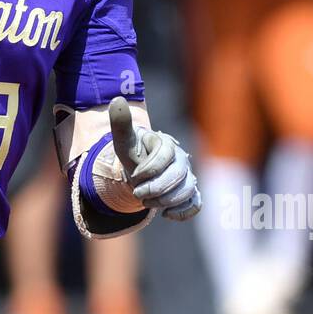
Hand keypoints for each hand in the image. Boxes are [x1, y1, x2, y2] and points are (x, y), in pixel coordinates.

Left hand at [108, 96, 201, 220]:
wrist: (140, 172)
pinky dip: (183, 212)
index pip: (166, 155)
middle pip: (178, 175)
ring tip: (147, 203)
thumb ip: (121, 123)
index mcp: (168, 145)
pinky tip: (166, 214)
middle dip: (156, 188)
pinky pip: (195, 204)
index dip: (148, 169)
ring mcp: (187, 177)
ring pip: (187, 190)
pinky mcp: (189, 193)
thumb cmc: (133, 154)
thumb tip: (116, 99)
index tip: (134, 176)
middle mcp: (182, 160)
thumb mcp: (124, 140)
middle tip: (137, 194)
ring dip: (166, 201)